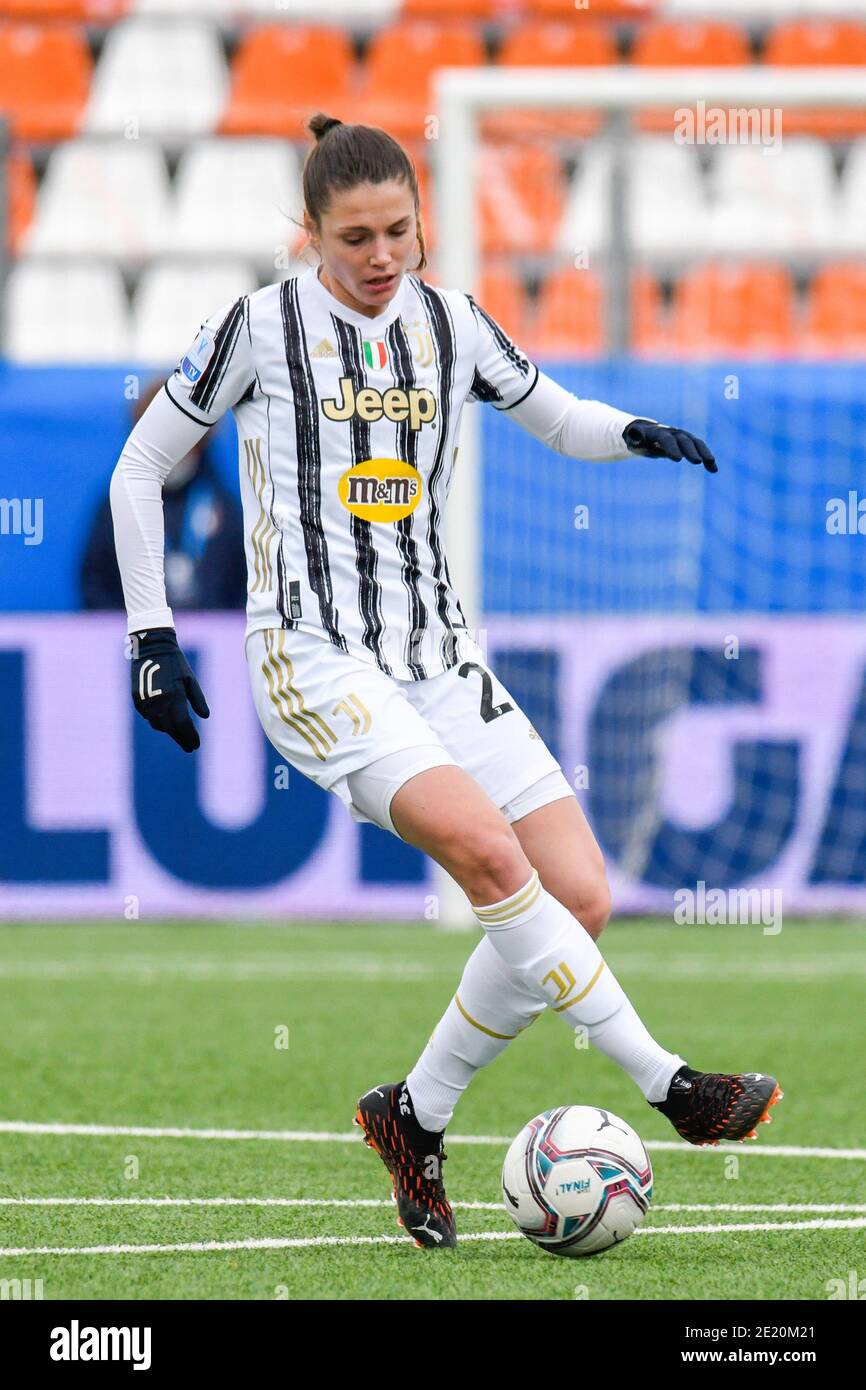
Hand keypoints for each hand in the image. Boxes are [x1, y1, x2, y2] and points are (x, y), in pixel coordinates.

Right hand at [129, 628, 208, 751]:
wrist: (151, 647)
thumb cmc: (175, 663)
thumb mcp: (190, 679)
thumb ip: (197, 699)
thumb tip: (205, 717)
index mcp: (174, 696)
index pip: (183, 725)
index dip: (190, 736)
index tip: (196, 745)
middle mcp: (159, 701)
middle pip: (170, 729)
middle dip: (181, 738)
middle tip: (189, 746)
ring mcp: (146, 701)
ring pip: (158, 725)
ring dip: (169, 731)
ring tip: (179, 733)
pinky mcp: (137, 699)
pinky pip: (148, 716)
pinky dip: (157, 721)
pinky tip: (165, 721)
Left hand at [623, 419, 716, 472]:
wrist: (647, 431)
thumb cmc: (637, 439)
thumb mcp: (633, 439)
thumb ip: (635, 437)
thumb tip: (635, 435)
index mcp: (658, 432)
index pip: (666, 439)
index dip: (672, 448)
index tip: (678, 459)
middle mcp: (673, 432)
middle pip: (684, 440)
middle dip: (691, 451)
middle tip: (698, 462)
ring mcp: (682, 436)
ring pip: (696, 443)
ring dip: (705, 453)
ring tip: (712, 466)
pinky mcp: (688, 442)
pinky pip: (699, 448)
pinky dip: (707, 457)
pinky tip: (713, 469)